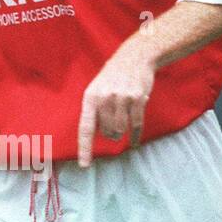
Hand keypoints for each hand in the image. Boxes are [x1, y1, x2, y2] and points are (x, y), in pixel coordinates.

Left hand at [77, 40, 154, 167]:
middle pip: (106, 132)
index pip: (85, 128)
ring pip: (120, 130)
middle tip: (112, 129)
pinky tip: (135, 141)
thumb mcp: (97, 89)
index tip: (84, 165)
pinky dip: (135, 136)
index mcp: (90, 97)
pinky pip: (136, 125)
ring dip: (121, 134)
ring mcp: (122, 98)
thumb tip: (94, 134)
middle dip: (109, 134)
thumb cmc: (113, 77)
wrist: (135, 57)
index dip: (84, 148)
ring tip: (121, 128)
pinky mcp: (138, 99)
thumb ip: (94, 110)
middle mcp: (105, 98)